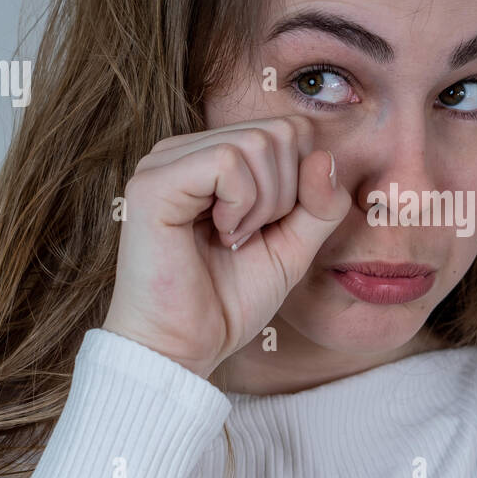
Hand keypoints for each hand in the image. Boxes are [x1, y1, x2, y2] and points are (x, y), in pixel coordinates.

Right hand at [102, 116, 351, 378]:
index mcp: (212, 156)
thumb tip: (324, 156)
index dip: (302, 181)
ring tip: (232, 238)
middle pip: (280, 131)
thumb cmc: (229, 300)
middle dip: (286, 193)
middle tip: (249, 236)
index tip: (269, 228)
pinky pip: (228, 162)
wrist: (185, 347)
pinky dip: (241, 205)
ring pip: (257, 143)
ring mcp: (164, 162)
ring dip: (263, 204)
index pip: (290, 129)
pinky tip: (220, 235)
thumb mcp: (294, 247)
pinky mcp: (152, 183)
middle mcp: (185, 150)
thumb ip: (320, 203)